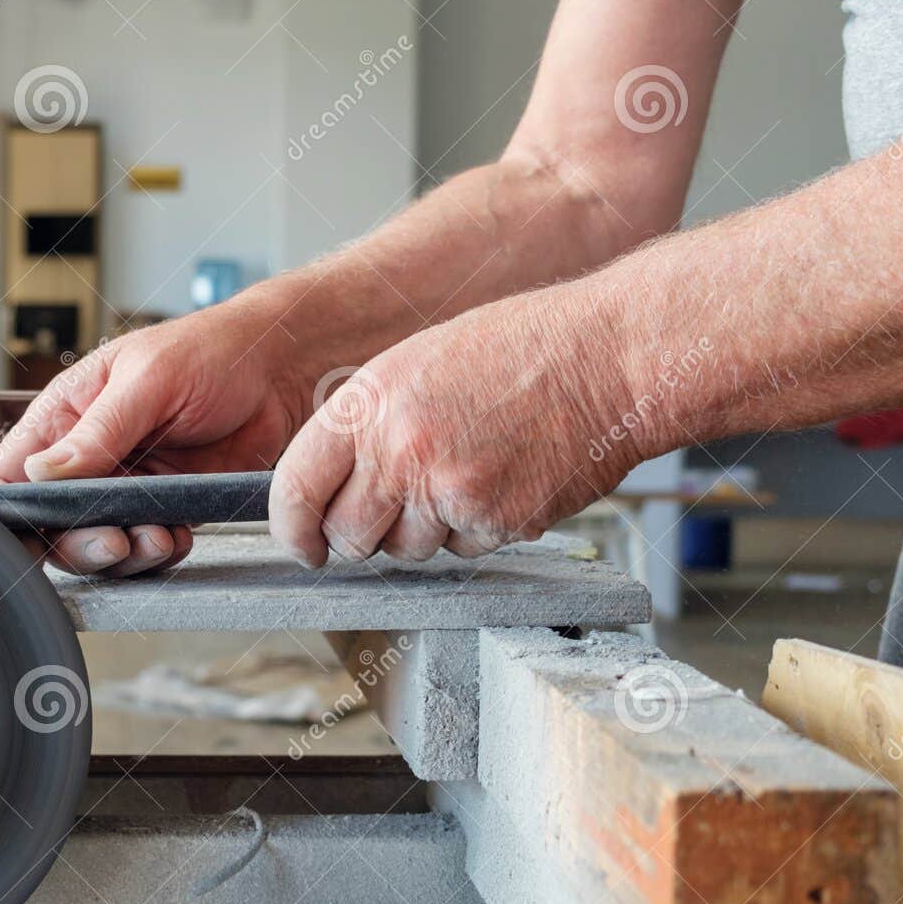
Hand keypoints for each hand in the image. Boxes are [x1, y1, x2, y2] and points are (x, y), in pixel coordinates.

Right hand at [0, 304, 314, 574]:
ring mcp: (126, 483)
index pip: (11, 474)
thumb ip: (97, 431)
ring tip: (155, 538)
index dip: (11, 514)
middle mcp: (90, 455)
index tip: (31, 539)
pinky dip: (156, 553)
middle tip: (114, 542)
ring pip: (97, 542)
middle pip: (53, 524)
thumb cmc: (213, 351)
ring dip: (122, 554)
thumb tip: (38, 471)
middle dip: (77, 544)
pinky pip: (144, 545)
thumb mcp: (148, 382)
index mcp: (66, 415)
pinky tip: (176, 537)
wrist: (280, 369)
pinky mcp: (164, 504)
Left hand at [269, 285, 641, 567]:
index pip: (296, 488)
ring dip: (426, 532)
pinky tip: (503, 481)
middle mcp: (400, 449)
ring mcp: (447, 490)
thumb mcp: (416, 365)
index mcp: (369, 404)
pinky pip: (463, 552)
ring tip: (466, 473)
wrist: (609, 357)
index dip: (293, 528)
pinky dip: (477, 531)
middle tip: (392, 514)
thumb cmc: (522, 351)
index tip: (302, 543)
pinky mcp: (495, 520)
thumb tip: (330, 484)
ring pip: (407, 550)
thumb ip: (368, 426)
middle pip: (348, 537)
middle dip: (362, 538)